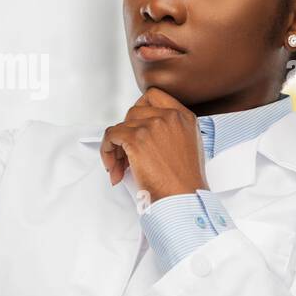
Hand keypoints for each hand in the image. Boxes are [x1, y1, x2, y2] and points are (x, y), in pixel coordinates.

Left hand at [99, 87, 206, 202]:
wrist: (183, 198)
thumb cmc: (185, 182)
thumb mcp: (188, 146)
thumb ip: (170, 131)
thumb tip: (144, 132)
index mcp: (184, 117)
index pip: (153, 96)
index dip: (139, 111)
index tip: (134, 127)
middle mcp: (169, 117)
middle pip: (133, 112)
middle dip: (126, 133)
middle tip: (126, 155)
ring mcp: (152, 126)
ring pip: (121, 125)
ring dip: (116, 147)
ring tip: (120, 167)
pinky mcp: (136, 139)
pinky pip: (110, 136)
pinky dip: (107, 151)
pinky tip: (113, 168)